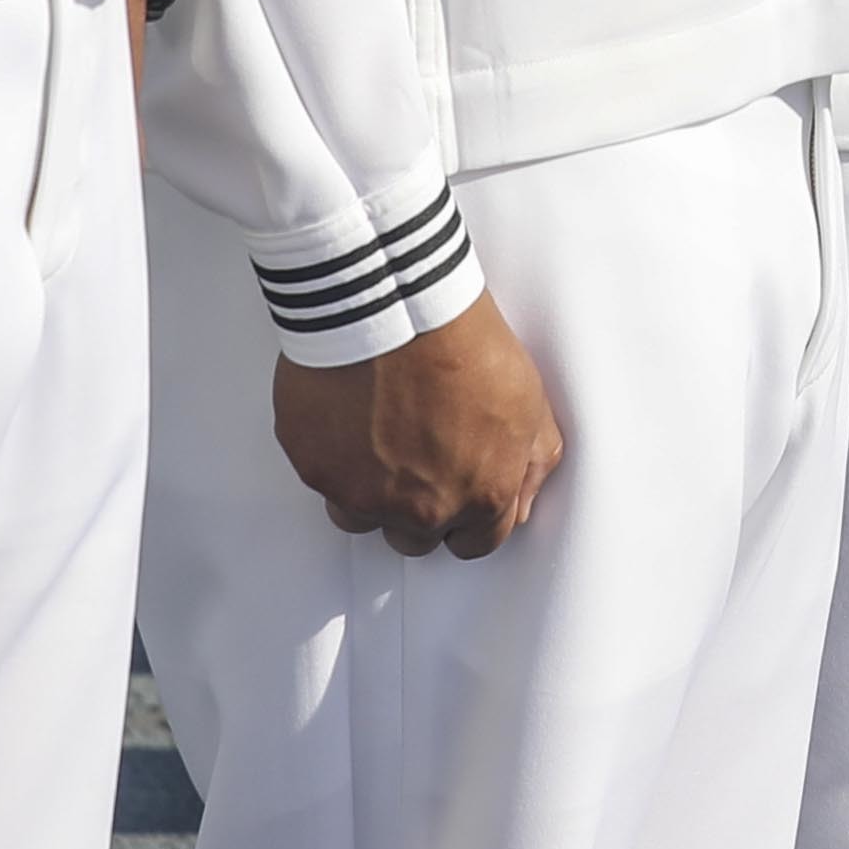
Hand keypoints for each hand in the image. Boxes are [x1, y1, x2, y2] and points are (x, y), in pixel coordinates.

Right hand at [274, 293, 565, 558]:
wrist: (396, 305)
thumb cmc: (461, 343)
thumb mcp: (530, 398)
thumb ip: (531, 460)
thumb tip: (524, 494)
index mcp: (480, 496)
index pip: (476, 543)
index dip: (469, 516)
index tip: (461, 494)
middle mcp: (420, 509)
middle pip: (417, 537)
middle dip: (420, 506)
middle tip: (419, 454)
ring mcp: (363, 494)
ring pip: (363, 516)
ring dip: (371, 489)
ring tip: (380, 435)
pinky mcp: (317, 470)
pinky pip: (326, 479)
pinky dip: (335, 456)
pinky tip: (350, 415)